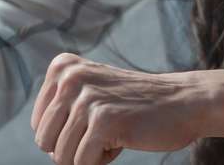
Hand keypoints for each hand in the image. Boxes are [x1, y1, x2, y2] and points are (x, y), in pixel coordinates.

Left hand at [31, 53, 214, 164]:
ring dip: (89, 154)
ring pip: (61, 157)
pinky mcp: (102, 122)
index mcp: (63, 68)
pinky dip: (102, 161)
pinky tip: (124, 139)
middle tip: (106, 129)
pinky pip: (82, 164)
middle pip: (44, 143)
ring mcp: (86, 99)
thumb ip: (61, 106)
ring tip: (117, 131)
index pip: (39, 126)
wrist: (183, 101)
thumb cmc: (136, 104)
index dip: (67, 133)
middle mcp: (70, 78)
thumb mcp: (91, 90)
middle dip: (73, 147)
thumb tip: (43, 148)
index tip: (97, 117)